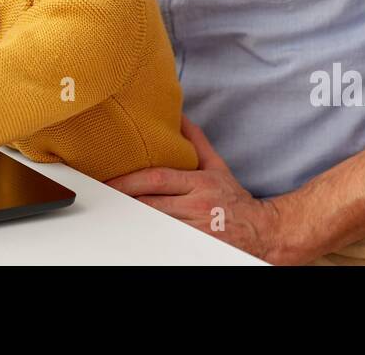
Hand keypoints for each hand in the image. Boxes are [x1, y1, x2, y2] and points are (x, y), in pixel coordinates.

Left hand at [105, 115, 286, 262]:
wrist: (262, 232)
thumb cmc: (233, 199)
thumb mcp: (217, 167)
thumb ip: (196, 142)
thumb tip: (179, 117)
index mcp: (199, 183)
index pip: (157, 179)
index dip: (129, 181)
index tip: (109, 181)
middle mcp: (196, 206)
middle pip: (151, 203)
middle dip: (125, 200)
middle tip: (103, 196)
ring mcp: (195, 229)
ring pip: (155, 223)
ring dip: (133, 217)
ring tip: (112, 212)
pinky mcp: (195, 246)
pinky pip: (166, 240)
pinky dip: (150, 234)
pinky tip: (135, 231)